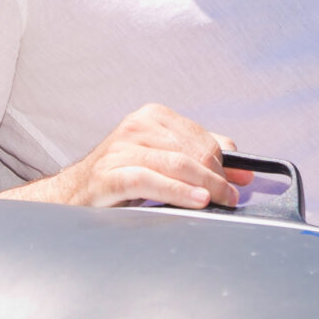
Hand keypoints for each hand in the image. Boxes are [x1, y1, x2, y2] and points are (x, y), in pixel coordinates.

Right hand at [53, 104, 253, 209]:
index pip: (201, 138)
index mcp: (152, 116)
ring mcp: (121, 149)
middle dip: (217, 177)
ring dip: (205, 185)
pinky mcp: (110, 174)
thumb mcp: (163, 160)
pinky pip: (150, 180)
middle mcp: (136, 126)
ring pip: (176, 164)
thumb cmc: (123, 176)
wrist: (75, 194)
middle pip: (193, 151)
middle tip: (231, 198)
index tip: (240, 181)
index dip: (225, 162)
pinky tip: (197, 200)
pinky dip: (178, 190)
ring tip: (221, 201)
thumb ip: (200, 158)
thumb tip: (243, 170)